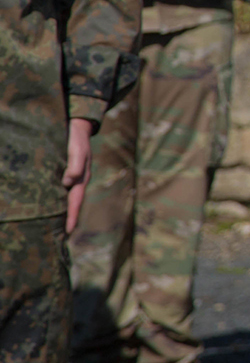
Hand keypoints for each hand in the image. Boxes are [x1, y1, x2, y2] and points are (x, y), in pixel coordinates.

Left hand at [64, 117, 93, 234]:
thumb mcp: (77, 149)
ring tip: (59, 224)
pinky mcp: (68, 173)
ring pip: (69, 197)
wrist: (78, 126)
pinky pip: (64, 190)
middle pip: (73, 203)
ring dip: (65, 210)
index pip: (76, 201)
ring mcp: (74, 177)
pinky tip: (55, 204)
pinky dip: (61, 199)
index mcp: (82, 177)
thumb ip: (74, 165)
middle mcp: (78, 180)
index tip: (69, 231)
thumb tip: (68, 182)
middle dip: (70, 218)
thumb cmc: (77, 138)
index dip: (72, 216)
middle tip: (64, 236)